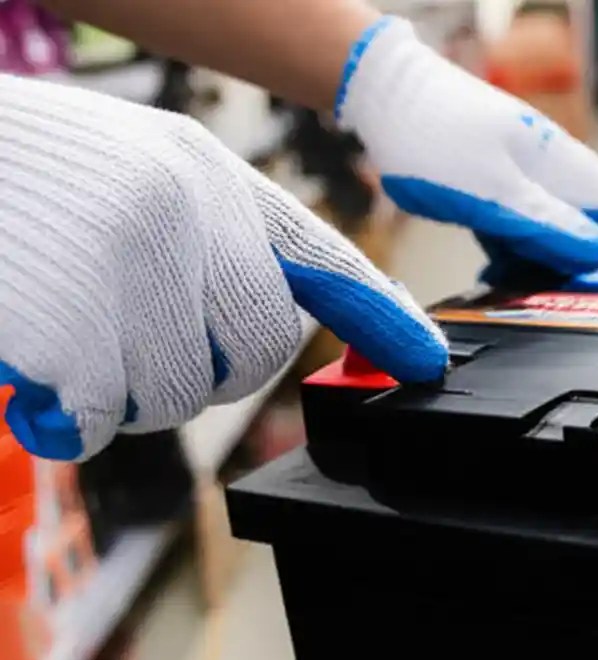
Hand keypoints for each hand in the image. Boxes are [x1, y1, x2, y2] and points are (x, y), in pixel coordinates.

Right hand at [0, 74, 445, 460]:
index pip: (325, 258)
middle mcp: (189, 214)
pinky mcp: (73, 325)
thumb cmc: (32, 174)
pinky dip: (67, 414)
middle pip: (259, 350)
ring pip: (180, 393)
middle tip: (141, 349)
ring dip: (127, 391)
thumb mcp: (143, 169)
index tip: (424, 361)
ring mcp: (135, 268)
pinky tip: (34, 369)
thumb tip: (280, 318)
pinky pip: (103, 416)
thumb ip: (216, 235)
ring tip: (73, 334)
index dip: (383, 316)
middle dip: (210, 370)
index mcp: (211, 174)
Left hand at [335, 16, 597, 285]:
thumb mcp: (490, 191)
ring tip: (539, 311)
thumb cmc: (434, 132)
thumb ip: (544, 225)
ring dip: (563, 281)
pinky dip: (524, 268)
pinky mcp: (511, 198)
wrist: (386, 94)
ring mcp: (541, 190)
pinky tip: (497, 282)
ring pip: (574, 247)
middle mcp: (569, 184)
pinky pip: (534, 243)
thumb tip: (596, 256)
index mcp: (578, 178)